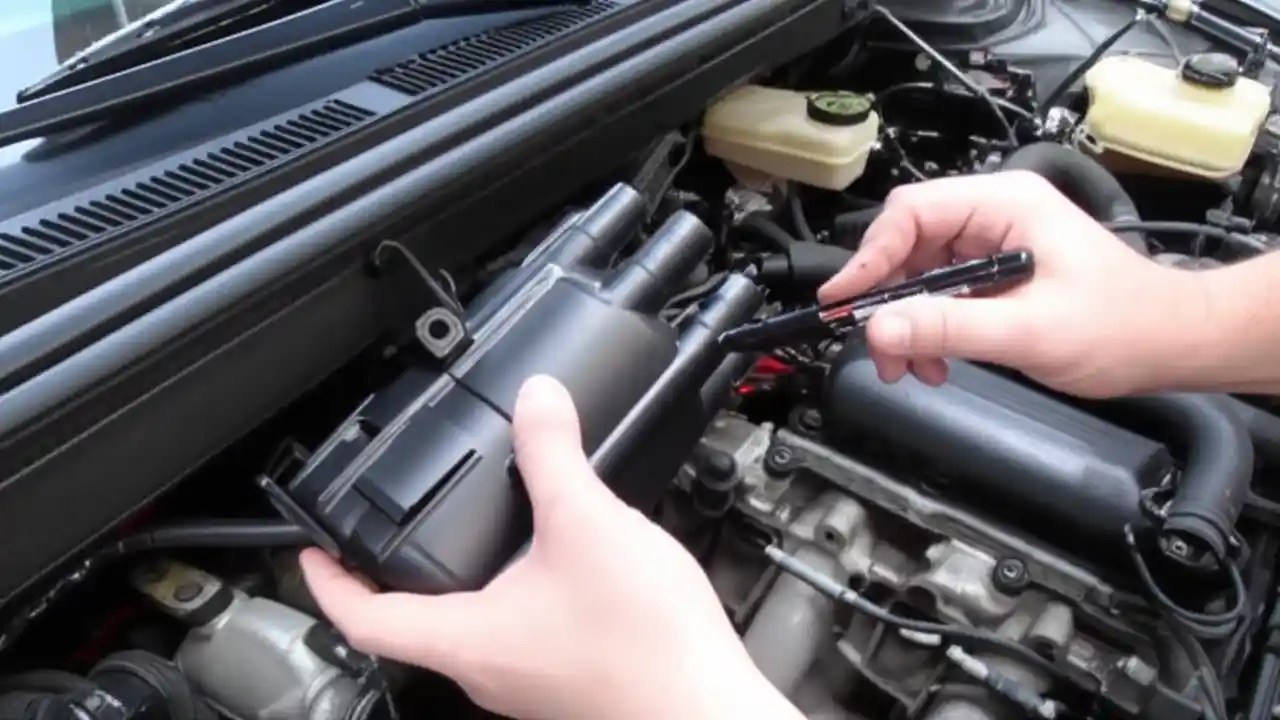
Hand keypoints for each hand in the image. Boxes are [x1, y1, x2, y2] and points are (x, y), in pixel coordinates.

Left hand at [300, 375, 801, 719]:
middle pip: (413, 627)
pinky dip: (512, 598)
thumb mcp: (589, 526)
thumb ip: (553, 456)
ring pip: (471, 632)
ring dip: (459, 585)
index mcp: (470, 639)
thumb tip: (535, 402)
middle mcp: (488, 672)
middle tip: (383, 535)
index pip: (363, 618)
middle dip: (394, 577)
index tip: (310, 550)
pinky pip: (520, 637)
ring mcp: (528, 682)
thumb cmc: (648, 647)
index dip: (327, 580)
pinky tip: (552, 568)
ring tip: (469, 537)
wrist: (709, 713)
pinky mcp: (567, 683)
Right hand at [818, 172, 1209, 398]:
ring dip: (905, 321)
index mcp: (1007, 204)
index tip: (844, 300)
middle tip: (876, 346)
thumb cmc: (1122, 326)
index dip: (870, 256)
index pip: (913, 212)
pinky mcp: (994, 273)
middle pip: (907, 242)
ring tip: (909, 366)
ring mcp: (994, 242)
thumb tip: (881, 327)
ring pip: (918, 272)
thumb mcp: (1029, 331)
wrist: (1171, 344)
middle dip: (886, 298)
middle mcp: (995, 214)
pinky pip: (940, 293)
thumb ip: (950, 327)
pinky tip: (934, 361)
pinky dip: (927, 328)